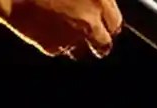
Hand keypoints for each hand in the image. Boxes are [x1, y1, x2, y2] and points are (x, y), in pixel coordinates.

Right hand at [0, 0, 122, 58]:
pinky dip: (54, 42)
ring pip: (82, 52)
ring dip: (76, 45)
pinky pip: (60, 50)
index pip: (115, 24)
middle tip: (87, 36)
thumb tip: (97, 5)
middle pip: (104, 44)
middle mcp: (91, 21)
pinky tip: (41, 26)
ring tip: (60, 29)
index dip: (107, 25)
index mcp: (99, 0)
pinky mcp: (54, 47)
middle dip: (98, 42)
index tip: (102, 25)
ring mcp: (73, 37)